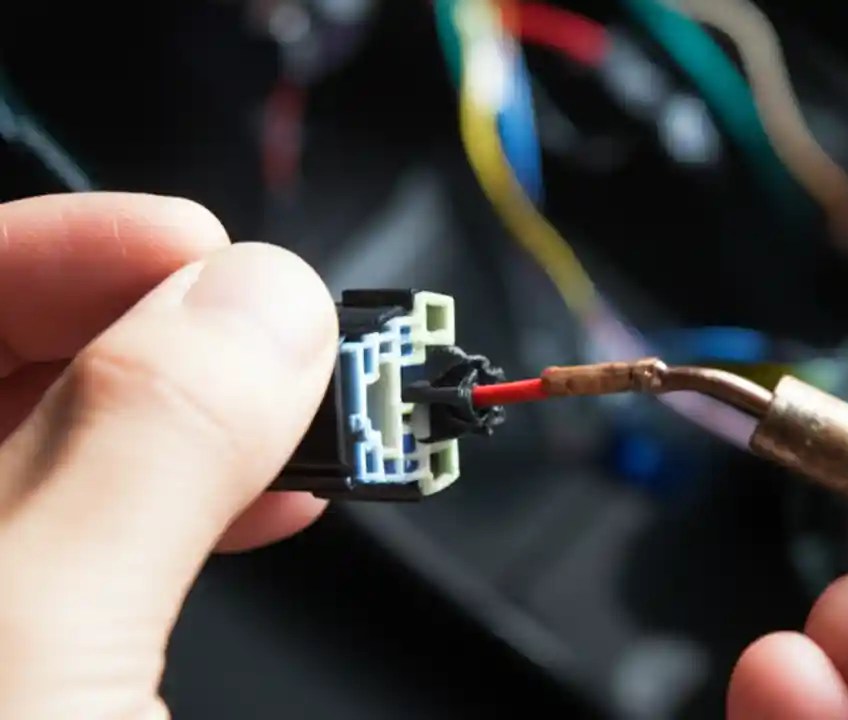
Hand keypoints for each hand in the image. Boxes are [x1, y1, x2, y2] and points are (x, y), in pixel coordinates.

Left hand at [0, 193, 337, 717]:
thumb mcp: (41, 652)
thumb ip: (144, 454)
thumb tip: (259, 303)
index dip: (70, 247)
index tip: (210, 253)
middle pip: (20, 357)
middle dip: (168, 327)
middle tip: (284, 333)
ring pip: (86, 445)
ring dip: (215, 413)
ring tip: (316, 410)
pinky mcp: (47, 661)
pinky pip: (125, 536)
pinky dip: (215, 503)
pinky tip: (282, 501)